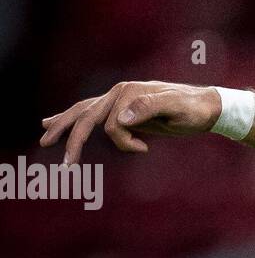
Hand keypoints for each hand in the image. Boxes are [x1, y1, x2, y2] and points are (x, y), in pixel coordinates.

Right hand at [40, 81, 222, 163]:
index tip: (145, 148)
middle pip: (86, 115)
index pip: (112, 124)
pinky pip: (91, 112)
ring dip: (63, 125)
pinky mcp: (122, 108)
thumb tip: (120, 117)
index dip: (124, 141)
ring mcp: (120, 99)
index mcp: (130, 92)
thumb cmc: (195, 109)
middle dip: (72, 138)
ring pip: (83, 112)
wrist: (207, 106)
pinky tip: (51, 120)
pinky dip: (72, 117)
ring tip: (44, 137)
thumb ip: (152, 108)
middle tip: (66, 165)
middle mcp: (121, 92)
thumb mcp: (178, 109)